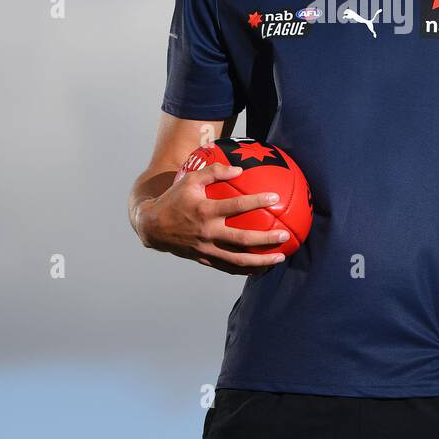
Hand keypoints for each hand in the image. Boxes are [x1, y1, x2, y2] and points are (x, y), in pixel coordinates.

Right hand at [131, 163, 287, 275]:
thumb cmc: (174, 199)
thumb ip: (215, 171)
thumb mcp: (190, 179)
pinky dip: (246, 269)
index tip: (275, 198)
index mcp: (205, 211)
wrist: (152, 226)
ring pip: (237, 260)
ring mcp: (206, 249)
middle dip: (266, 239)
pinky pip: (228, 267)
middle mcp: (207, 232)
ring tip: (280, 258)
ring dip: (260, 261)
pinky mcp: (204, 259)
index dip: (256, 202)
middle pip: (242, 239)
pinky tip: (261, 267)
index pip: (236, 206)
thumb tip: (239, 169)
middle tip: (285, 236)